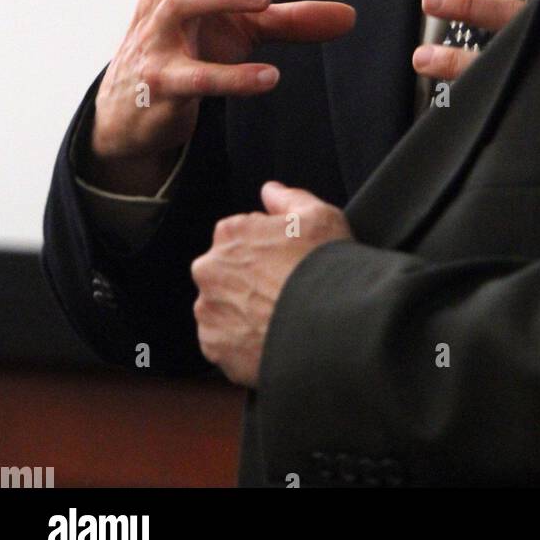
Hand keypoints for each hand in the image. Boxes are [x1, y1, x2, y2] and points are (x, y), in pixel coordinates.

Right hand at [89, 0, 354, 192]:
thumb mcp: (239, 29)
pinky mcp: (160, 83)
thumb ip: (289, 18)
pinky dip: (231, 76)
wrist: (134, 111)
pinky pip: (194, 77)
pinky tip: (267, 76)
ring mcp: (156, 39)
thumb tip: (349, 16)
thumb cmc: (188, 51)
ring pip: (178, 3)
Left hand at [191, 182, 352, 387]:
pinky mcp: (214, 348)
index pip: (241, 237)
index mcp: (230, 233)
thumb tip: (269, 190)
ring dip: (243, 312)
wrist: (330, 326)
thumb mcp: (318, 216)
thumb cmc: (324, 265)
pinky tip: (270, 339)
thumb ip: (288, 198)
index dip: (268, 250)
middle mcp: (209, 269)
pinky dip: (242, 342)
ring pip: (222, 308)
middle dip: (248, 281)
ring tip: (279, 320)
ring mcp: (209, 311)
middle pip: (227, 273)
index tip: (287, 263)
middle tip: (283, 293)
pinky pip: (224, 343)